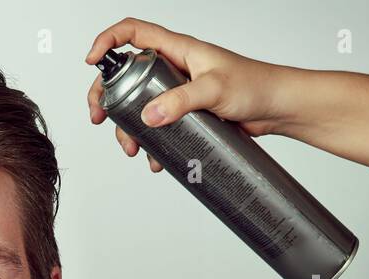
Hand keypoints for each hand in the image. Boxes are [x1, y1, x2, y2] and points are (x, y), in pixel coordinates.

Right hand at [85, 18, 295, 171]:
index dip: (108, 41)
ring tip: (132, 147)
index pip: (134, 32)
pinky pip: (157, 124)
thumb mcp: (215, 89)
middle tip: (99, 117)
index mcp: (178, 49)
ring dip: (127, 127)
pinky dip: (150, 141)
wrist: (277, 107)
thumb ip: (182, 101)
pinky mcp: (185, 113)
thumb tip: (150, 115)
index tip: (92, 61)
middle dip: (106, 95)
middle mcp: (174, 68)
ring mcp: (177, 91)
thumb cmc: (256, 85)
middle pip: (126, 73)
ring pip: (138, 104)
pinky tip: (154, 156)